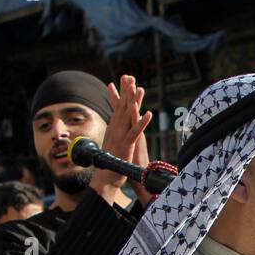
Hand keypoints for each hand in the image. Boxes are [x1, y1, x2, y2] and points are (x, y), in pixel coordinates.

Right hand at [92, 76, 153, 205]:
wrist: (106, 179)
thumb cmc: (112, 162)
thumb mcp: (116, 143)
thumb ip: (119, 132)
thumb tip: (117, 125)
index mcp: (115, 128)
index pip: (119, 106)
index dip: (122, 92)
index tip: (125, 79)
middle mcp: (116, 129)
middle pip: (122, 107)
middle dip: (126, 91)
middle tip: (129, 76)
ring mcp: (121, 136)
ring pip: (128, 116)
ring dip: (134, 102)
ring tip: (140, 89)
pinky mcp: (126, 145)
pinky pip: (135, 132)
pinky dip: (141, 123)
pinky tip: (148, 114)